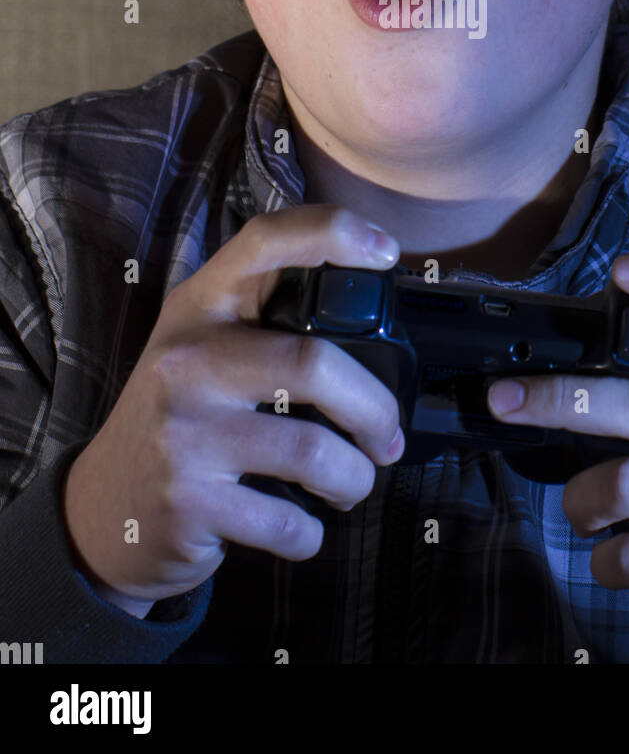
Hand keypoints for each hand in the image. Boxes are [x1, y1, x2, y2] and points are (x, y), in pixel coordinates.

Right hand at [62, 206, 404, 615]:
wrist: (106, 508)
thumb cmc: (181, 417)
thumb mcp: (205, 347)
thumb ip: (267, 319)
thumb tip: (374, 316)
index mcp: (200, 306)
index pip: (265, 242)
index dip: (332, 232)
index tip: (385, 250)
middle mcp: (187, 359)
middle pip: (315, 364)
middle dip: (375, 410)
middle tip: (386, 436)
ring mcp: (183, 429)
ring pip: (313, 451)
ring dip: (353, 477)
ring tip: (352, 481)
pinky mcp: (188, 499)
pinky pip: (287, 521)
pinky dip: (311, 532)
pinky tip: (302, 524)